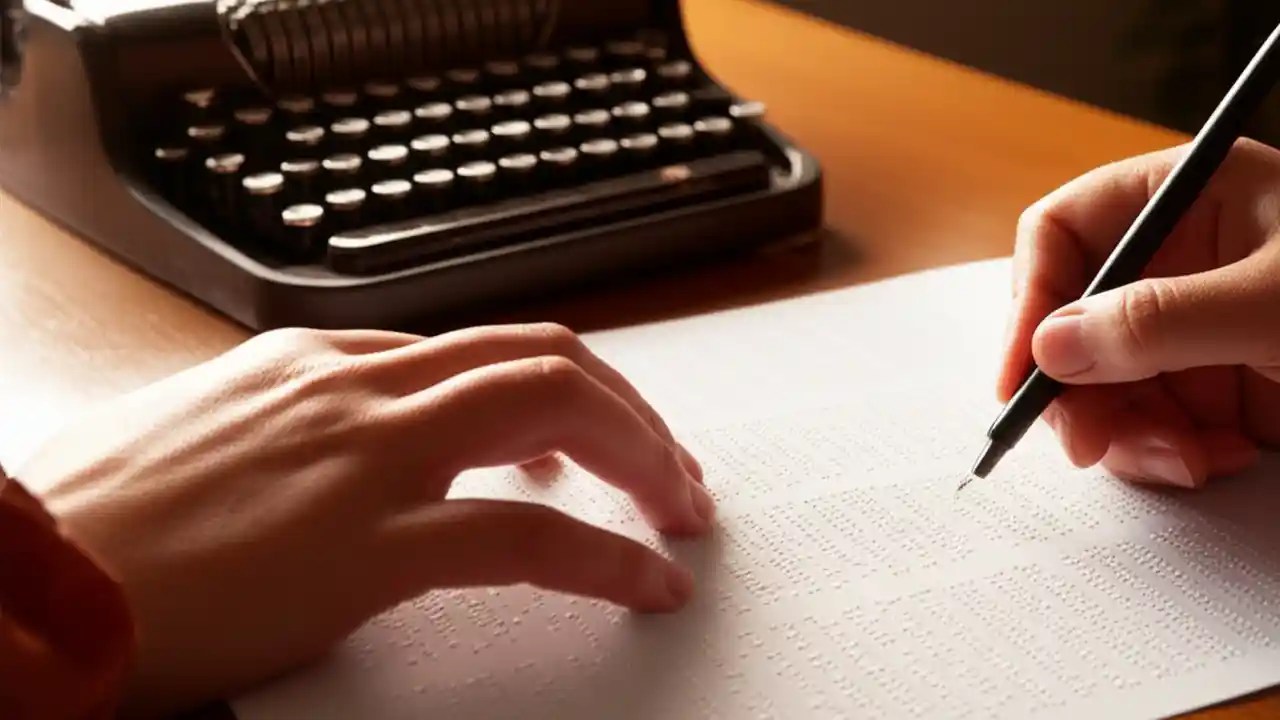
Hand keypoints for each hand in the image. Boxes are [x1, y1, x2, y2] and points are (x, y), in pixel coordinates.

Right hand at [19, 324, 714, 718]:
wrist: (26, 584)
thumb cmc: (97, 526)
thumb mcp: (202, 437)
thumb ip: (289, 427)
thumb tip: (343, 455)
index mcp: (314, 362)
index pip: (476, 350)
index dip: (557, 390)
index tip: (595, 433)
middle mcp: (352, 387)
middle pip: (538, 356)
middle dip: (626, 405)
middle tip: (670, 468)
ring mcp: (364, 455)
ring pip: (552, 407)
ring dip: (640, 451)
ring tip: (681, 508)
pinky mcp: (366, 544)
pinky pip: (527, 538)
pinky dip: (608, 554)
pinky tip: (647, 583)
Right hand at [999, 138, 1279, 488]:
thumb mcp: (1279, 306)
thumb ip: (1161, 322)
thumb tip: (1051, 347)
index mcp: (1192, 201)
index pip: (1066, 231)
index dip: (1031, 298)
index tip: (1023, 372)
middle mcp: (1180, 261)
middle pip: (1073, 320)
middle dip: (1078, 390)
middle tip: (1088, 445)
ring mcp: (1193, 328)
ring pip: (1103, 384)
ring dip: (1128, 435)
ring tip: (1184, 461)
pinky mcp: (1215, 387)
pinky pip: (1150, 423)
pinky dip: (1169, 453)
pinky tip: (1220, 458)